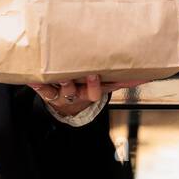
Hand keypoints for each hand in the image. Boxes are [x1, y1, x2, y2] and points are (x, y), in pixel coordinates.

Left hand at [30, 75, 145, 117]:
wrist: (69, 107)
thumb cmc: (88, 90)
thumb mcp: (107, 86)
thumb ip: (125, 80)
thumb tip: (148, 74)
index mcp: (90, 92)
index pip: (95, 91)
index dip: (94, 84)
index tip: (94, 74)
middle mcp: (76, 94)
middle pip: (77, 91)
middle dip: (75, 82)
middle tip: (76, 72)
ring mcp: (61, 94)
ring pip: (60, 89)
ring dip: (59, 81)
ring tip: (56, 73)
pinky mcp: (48, 92)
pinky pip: (41, 89)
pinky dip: (36, 84)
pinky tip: (30, 77)